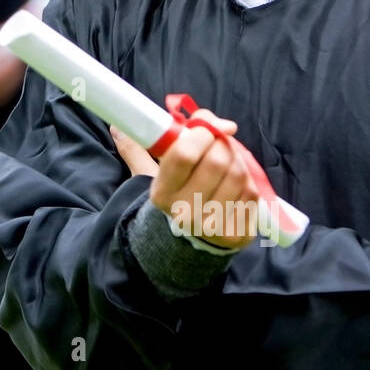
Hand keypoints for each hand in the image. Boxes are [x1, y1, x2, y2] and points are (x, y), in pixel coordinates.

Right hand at [110, 109, 258, 250]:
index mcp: (162, 194)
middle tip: (219, 142)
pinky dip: (248, 181)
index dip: (201, 132)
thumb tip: (117, 127)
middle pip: (217, 160)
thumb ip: (139, 148)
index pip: (186, 153)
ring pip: (239, 174)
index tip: (205, 127)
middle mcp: (186, 213)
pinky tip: (237, 184)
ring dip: (237, 160)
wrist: (188, 242)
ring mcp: (213, 226)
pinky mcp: (237, 234)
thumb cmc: (173, 197)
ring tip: (228, 162)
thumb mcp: (150, 176)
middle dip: (222, 143)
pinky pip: (252, 193)